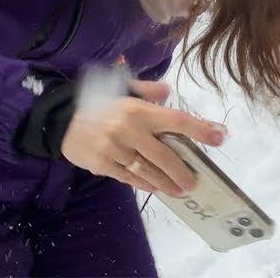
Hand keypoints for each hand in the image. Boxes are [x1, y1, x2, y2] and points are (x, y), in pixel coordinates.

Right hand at [60, 80, 226, 195]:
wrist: (60, 120)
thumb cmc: (97, 104)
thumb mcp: (122, 89)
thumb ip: (147, 91)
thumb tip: (167, 93)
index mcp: (137, 109)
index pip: (175, 120)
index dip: (199, 129)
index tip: (219, 138)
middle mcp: (128, 130)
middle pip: (164, 155)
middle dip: (181, 170)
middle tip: (194, 181)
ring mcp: (115, 150)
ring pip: (147, 171)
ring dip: (166, 183)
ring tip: (179, 190)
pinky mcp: (104, 165)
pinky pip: (129, 178)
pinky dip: (145, 184)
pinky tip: (156, 188)